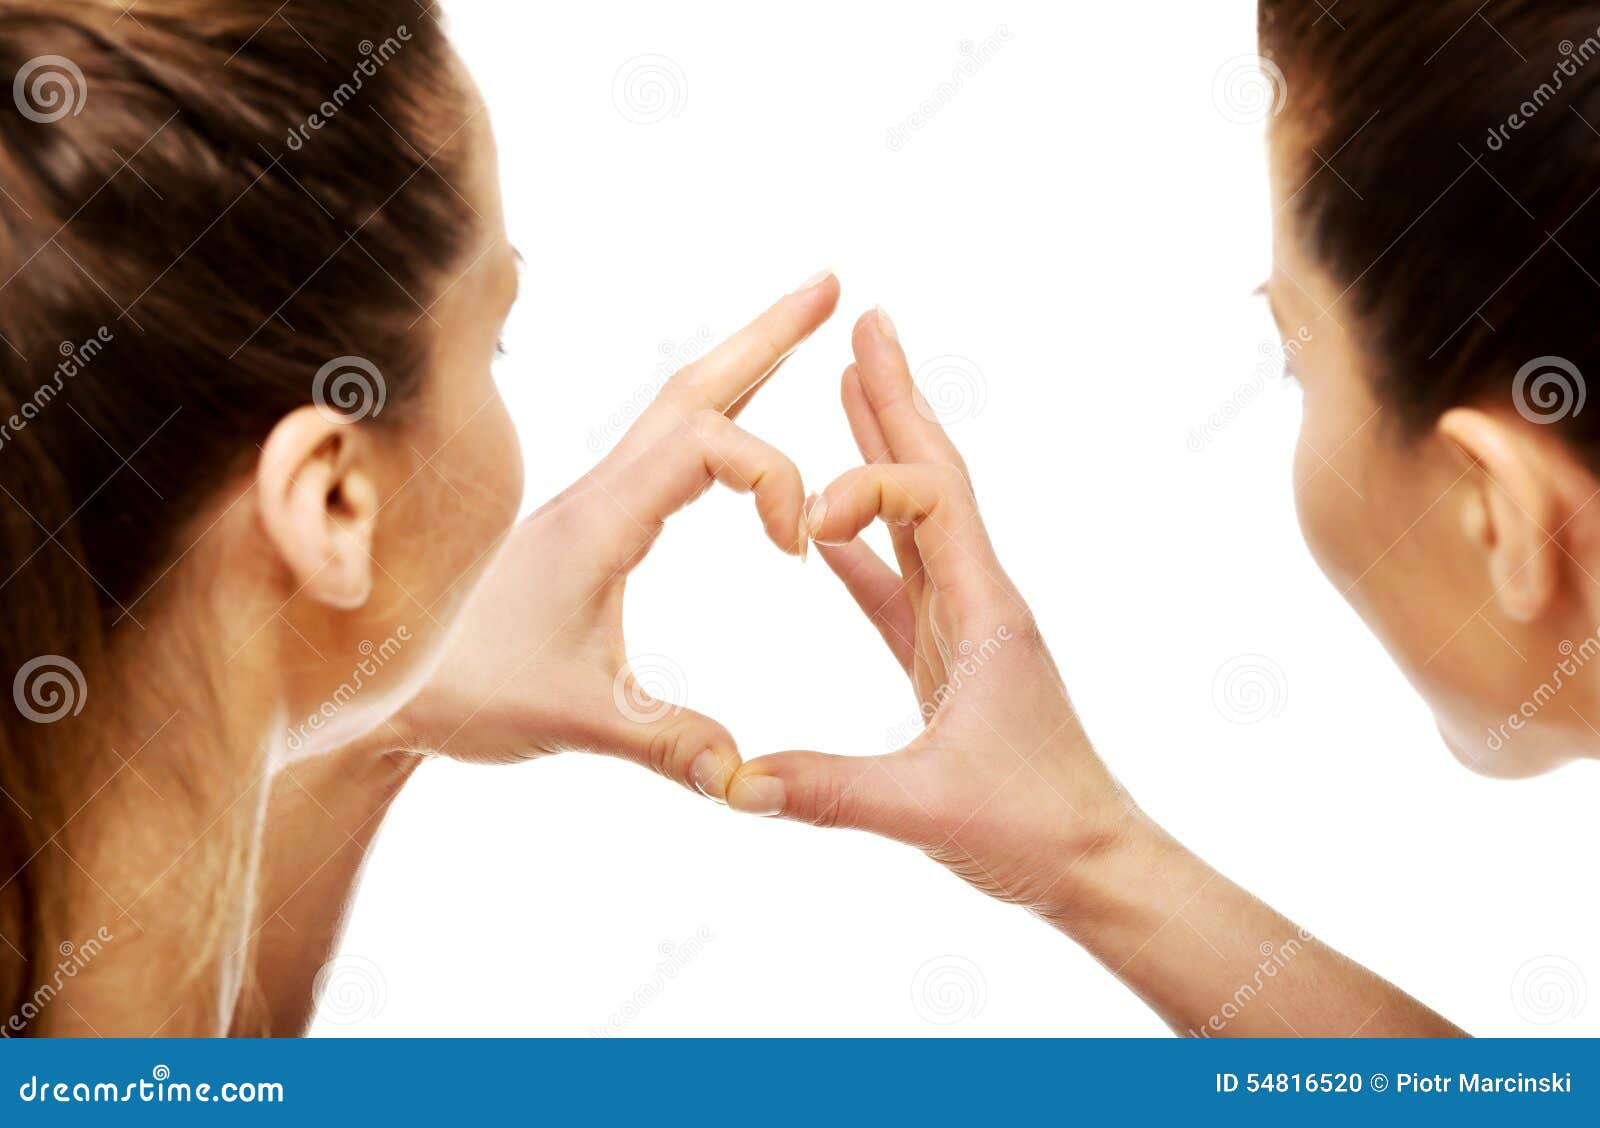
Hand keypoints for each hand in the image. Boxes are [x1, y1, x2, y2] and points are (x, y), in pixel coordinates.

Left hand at [394, 273, 839, 798]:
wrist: (384, 688)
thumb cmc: (467, 692)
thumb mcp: (576, 718)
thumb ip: (666, 742)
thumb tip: (747, 776)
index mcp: (600, 519)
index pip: (707, 445)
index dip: (771, 476)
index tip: (795, 549)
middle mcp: (597, 492)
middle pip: (693, 388)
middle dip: (765, 337)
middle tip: (829, 286)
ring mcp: (592, 501)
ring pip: (675, 407)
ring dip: (740, 364)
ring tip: (800, 328)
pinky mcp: (589, 522)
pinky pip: (662, 445)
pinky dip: (714, 416)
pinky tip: (735, 428)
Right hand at [727, 308, 1132, 916]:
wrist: (1090, 861)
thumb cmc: (1032, 829)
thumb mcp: (925, 810)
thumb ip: (828, 790)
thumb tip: (734, 778)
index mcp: (984, 613)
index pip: (930, 503)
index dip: (865, 488)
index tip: (804, 520)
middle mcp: (979, 600)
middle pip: (934, 475)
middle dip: (897, 398)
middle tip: (868, 324)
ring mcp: (964, 625)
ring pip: (919, 517)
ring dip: (883, 450)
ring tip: (851, 388)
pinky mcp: (947, 658)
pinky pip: (899, 581)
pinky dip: (864, 543)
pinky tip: (831, 530)